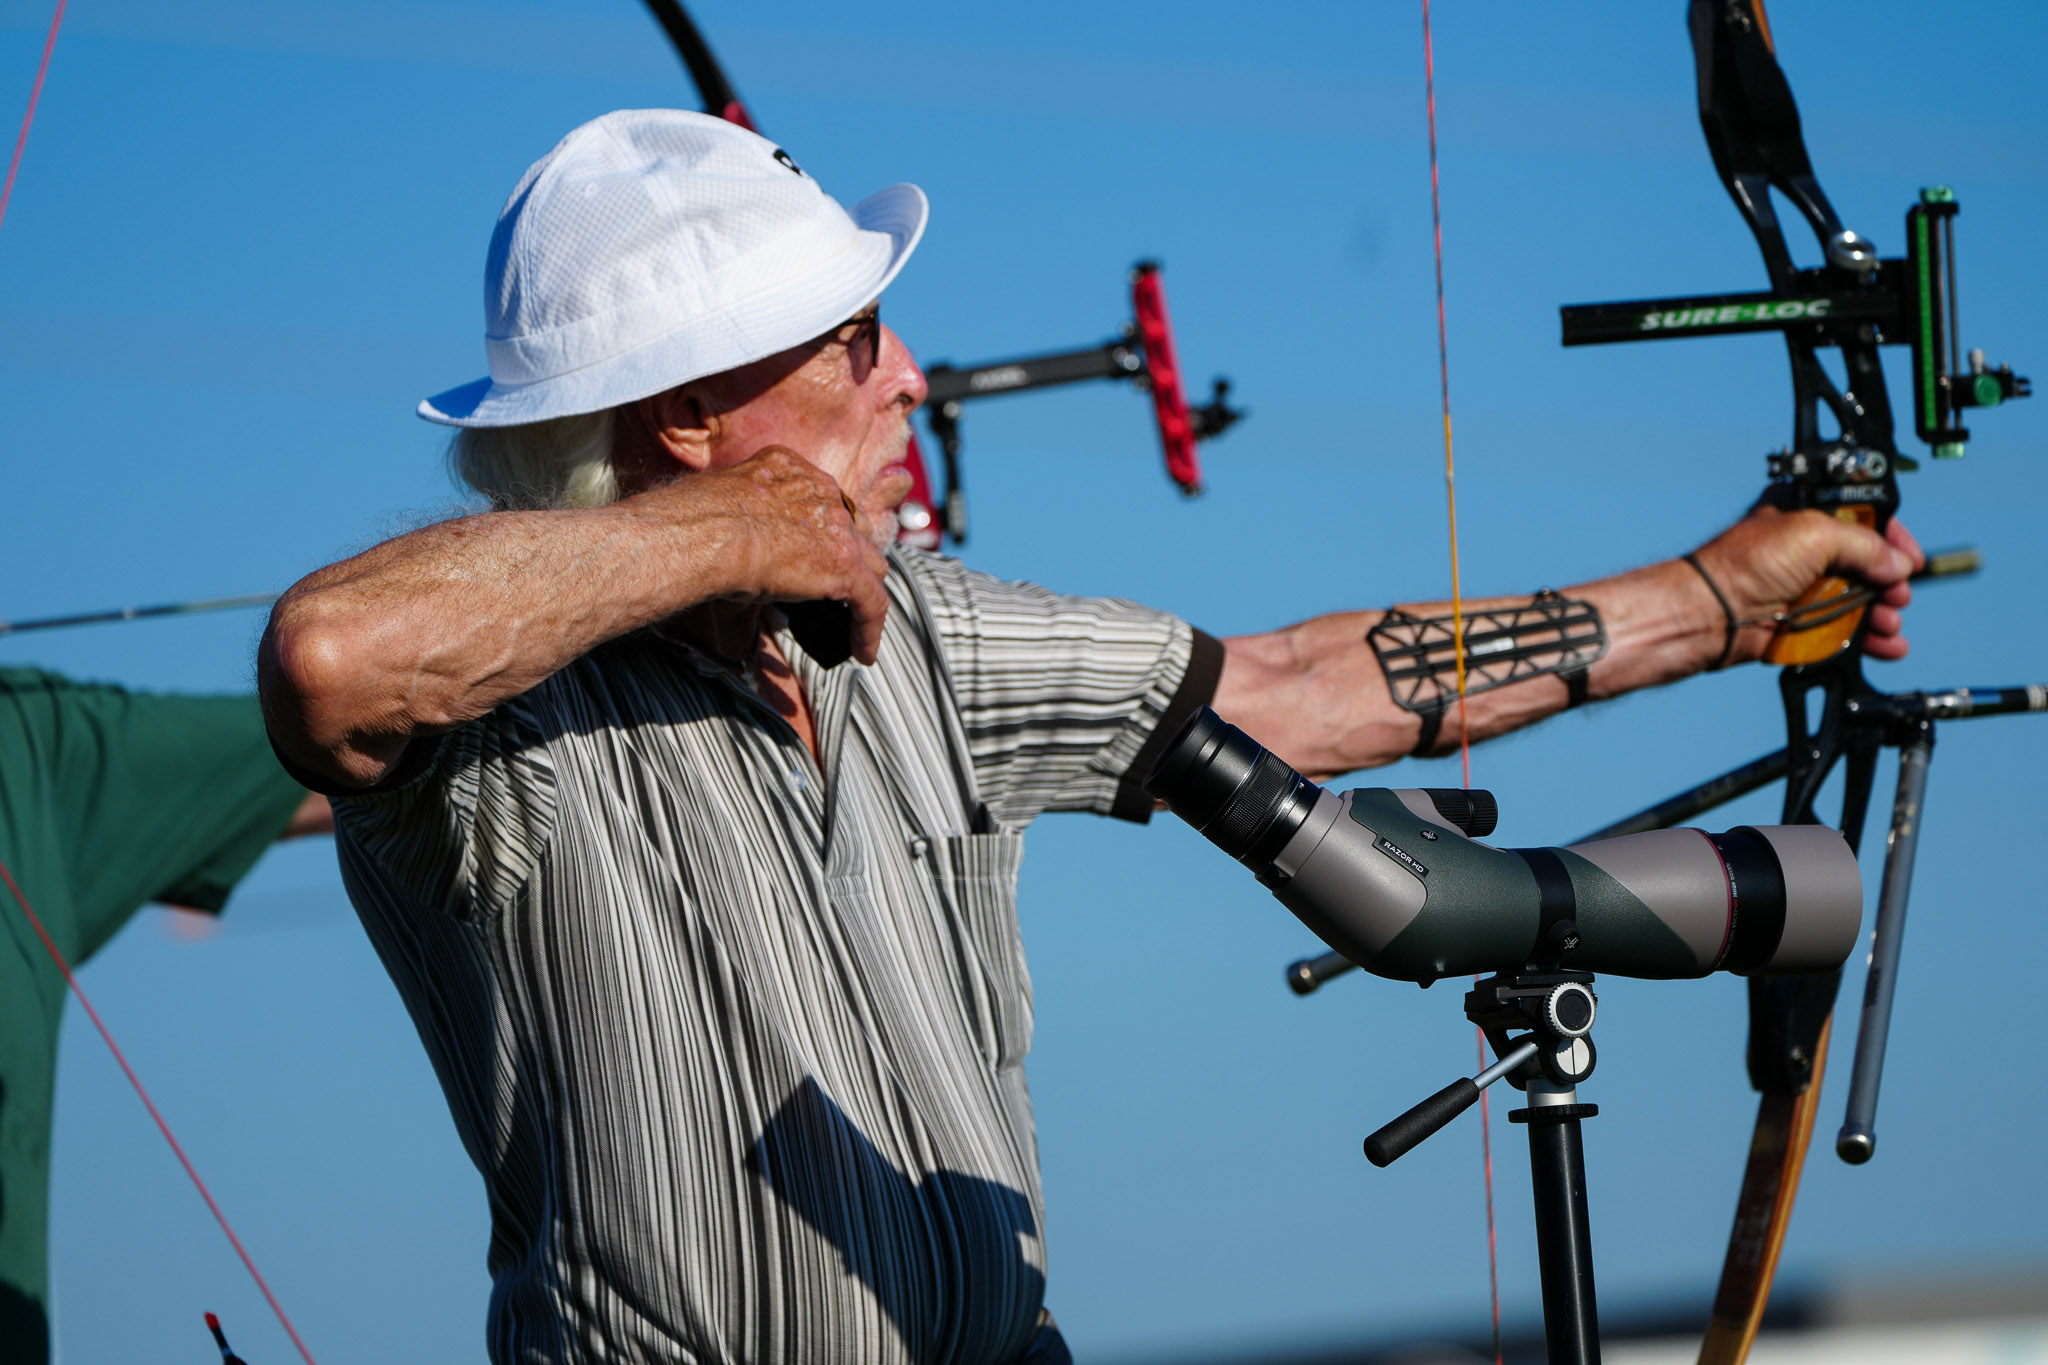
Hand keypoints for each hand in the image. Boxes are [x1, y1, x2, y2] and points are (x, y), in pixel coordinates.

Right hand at [689, 445, 892, 663]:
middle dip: (849, 555)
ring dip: (862, 591)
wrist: (706, 533)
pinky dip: (869, 629)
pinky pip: (872, 601)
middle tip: (835, 585)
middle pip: (852, 528)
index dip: (822, 530)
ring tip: (855, 621)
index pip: (821, 502)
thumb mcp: (726, 517)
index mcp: (791, 470)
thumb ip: (741, 534)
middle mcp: (821, 491)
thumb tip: (729, 575)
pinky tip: (864, 653)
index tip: (813, 551)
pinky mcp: (845, 565)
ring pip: (870, 563)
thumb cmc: (697, 525)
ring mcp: (838, 527)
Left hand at [1690, 505, 1923, 664]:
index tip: (1908, 557)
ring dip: (1883, 614)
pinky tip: (1886, 645)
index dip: (1890, 537)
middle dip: (1889, 582)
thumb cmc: (1744, 565)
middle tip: (1898, 595)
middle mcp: (1806, 548)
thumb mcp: (1814, 533)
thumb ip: (1864, 544)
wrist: (1711, 614)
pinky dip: (1868, 638)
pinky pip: (1845, 630)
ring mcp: (1804, 586)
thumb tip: (1897, 564)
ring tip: (1890, 623)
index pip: (1863, 518)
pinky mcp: (1801, 621)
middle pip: (1868, 563)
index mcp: (1806, 512)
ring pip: (1860, 600)